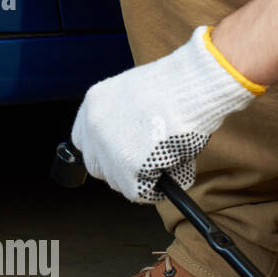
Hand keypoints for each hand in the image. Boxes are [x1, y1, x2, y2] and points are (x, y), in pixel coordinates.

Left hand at [71, 25, 260, 201]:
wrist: (192, 85)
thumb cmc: (176, 86)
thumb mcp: (135, 95)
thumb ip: (123, 120)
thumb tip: (130, 146)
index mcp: (94, 103)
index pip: (84, 141)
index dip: (105, 154)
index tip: (121, 157)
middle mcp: (93, 124)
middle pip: (97, 166)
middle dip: (121, 170)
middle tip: (148, 164)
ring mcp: (106, 145)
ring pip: (117, 181)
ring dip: (142, 177)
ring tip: (167, 157)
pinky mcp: (126, 165)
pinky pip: (138, 191)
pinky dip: (155, 189)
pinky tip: (172, 169)